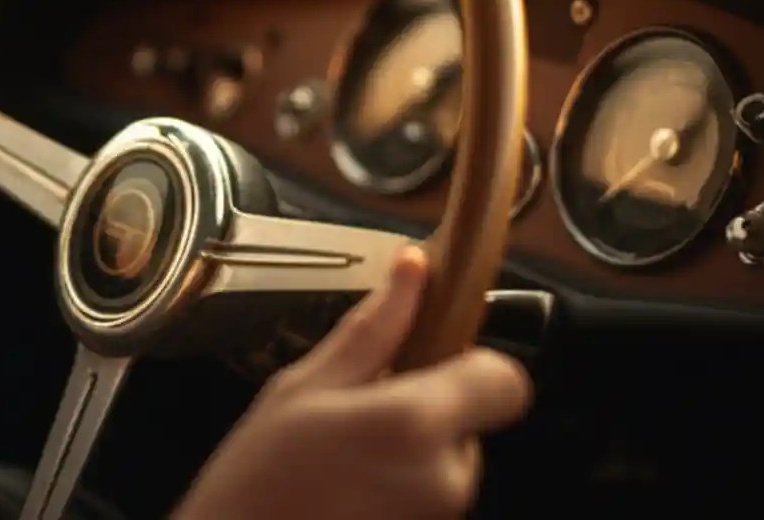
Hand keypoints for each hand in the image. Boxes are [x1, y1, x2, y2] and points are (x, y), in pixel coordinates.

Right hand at [173, 247, 531, 519]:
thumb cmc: (258, 475)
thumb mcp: (304, 386)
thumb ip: (372, 329)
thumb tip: (413, 268)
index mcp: (416, 423)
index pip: (505, 380)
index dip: (473, 363)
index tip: (424, 362)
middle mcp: (446, 478)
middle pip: (473, 421)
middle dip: (427, 410)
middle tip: (358, 415)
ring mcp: (441, 518)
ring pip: (450, 460)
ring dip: (411, 451)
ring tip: (345, 456)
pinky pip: (431, 495)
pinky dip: (400, 485)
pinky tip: (349, 488)